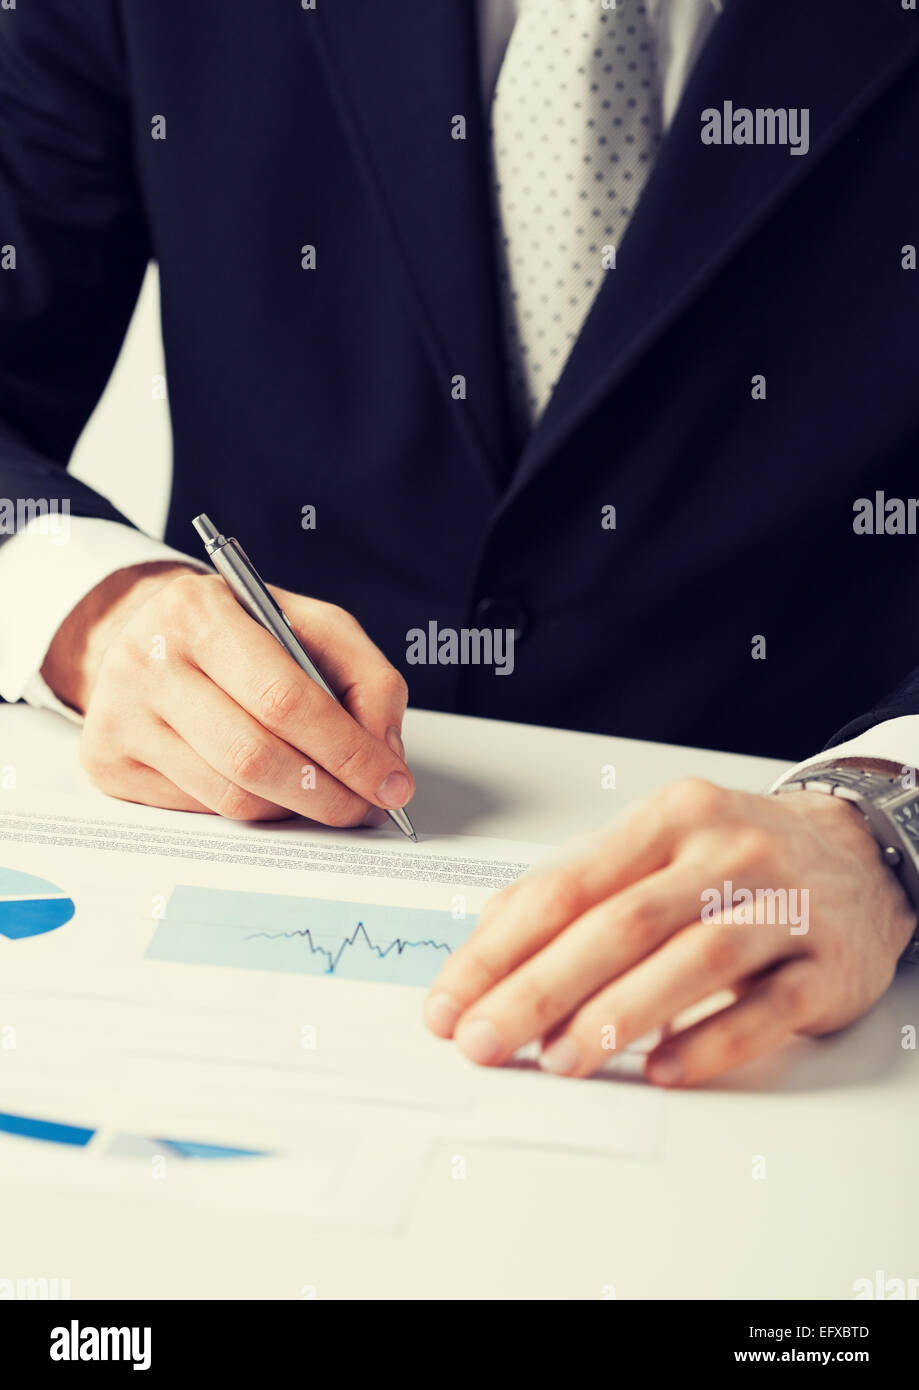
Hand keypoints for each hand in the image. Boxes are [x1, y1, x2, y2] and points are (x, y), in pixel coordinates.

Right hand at [42, 563, 413, 823]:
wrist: (151, 636)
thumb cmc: (242, 633)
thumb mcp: (311, 626)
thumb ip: (366, 679)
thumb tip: (385, 755)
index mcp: (199, 611)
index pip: (283, 696)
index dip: (346, 750)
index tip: (390, 782)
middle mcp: (146, 661)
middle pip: (254, 756)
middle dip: (328, 793)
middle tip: (367, 808)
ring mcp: (120, 717)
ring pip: (230, 796)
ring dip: (295, 809)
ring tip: (328, 797)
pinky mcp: (109, 764)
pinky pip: (202, 811)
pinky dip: (253, 809)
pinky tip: (271, 787)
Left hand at [424, 779, 915, 1085]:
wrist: (861, 856)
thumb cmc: (739, 856)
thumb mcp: (656, 845)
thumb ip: (574, 886)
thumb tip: (488, 943)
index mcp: (669, 819)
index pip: (566, 886)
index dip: (500, 950)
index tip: (451, 1000)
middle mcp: (724, 853)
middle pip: (618, 924)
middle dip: (538, 989)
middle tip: (485, 1040)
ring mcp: (780, 907)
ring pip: (689, 962)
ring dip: (614, 1016)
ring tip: (558, 1060)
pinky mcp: (826, 967)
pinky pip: (764, 1011)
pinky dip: (709, 1043)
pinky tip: (662, 1070)